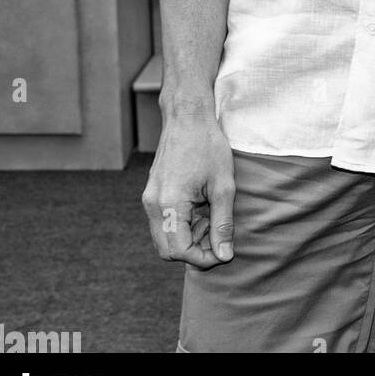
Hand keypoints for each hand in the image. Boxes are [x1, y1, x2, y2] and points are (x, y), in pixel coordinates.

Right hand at [142, 113, 235, 269]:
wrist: (187, 117)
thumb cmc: (208, 146)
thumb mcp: (224, 186)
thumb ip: (223, 224)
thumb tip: (224, 256)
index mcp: (169, 203)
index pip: (179, 252)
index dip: (203, 259)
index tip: (223, 251)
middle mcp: (153, 205)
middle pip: (168, 251)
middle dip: (194, 251)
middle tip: (218, 236)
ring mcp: (149, 199)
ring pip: (164, 238)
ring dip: (188, 238)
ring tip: (211, 217)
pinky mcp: (151, 194)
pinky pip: (163, 223)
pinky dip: (182, 226)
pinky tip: (201, 209)